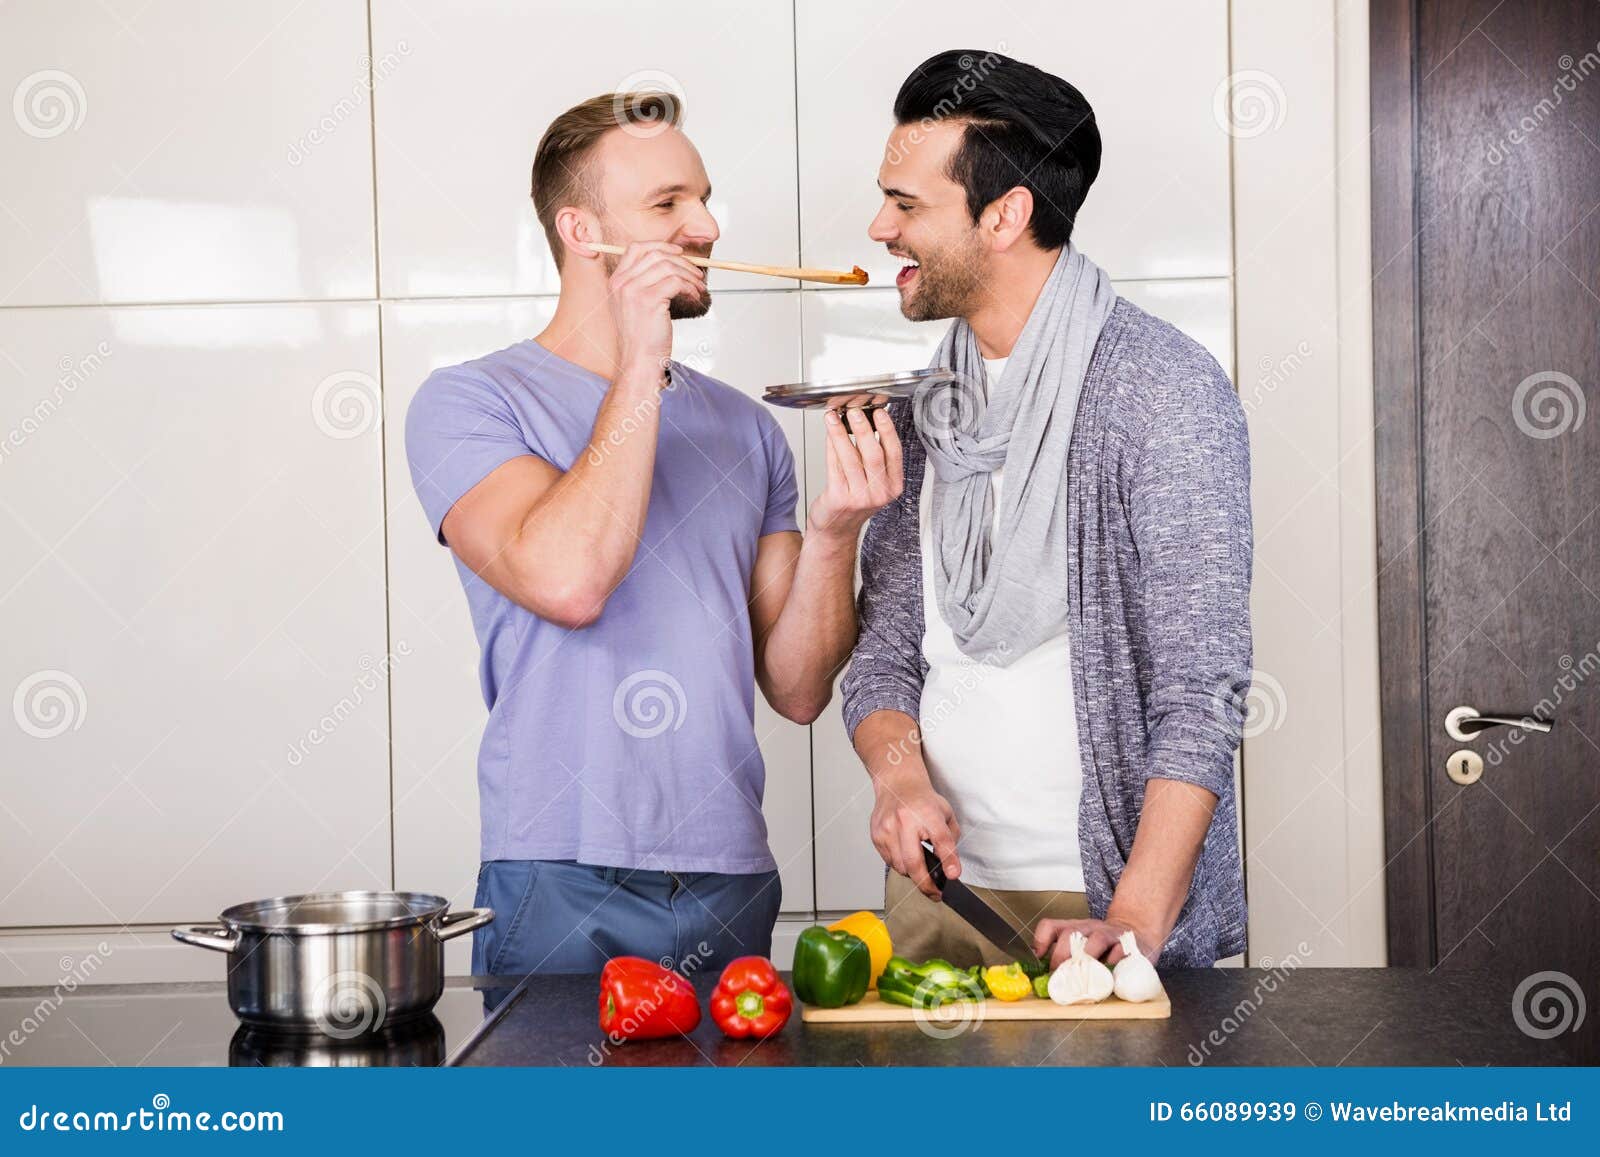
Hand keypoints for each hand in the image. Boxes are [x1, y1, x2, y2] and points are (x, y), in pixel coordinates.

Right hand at [604, 241, 707, 376]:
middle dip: (682, 261)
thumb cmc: (643, 337)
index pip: (636, 248)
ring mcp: (633, 291)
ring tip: (699, 287)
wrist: (639, 360)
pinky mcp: (648, 300)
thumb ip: (644, 283)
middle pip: (655, 254)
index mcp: (616, 281)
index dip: (660, 246)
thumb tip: (672, 264)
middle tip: (696, 273)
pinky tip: (695, 296)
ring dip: (689, 274)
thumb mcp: (636, 305)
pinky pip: (676, 282)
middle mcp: (621, 283)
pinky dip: (690, 287)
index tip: (678, 252)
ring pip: (668, 266)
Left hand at [806, 407, 903, 540]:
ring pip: (851, 458)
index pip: (894, 453)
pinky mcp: (840, 498)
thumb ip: (872, 456)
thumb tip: (865, 421)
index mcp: (893, 486)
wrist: (836, 528)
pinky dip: (831, 447)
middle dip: (863, 429)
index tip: (879, 413)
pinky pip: (835, 466)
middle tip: (854, 411)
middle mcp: (879, 493)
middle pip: (874, 454)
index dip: (887, 430)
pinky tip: (828, 434)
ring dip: (841, 434)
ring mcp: (860, 497)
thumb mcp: (873, 482)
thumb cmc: (854, 501)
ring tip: (834, 418)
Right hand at [869, 764, 960, 898]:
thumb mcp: (945, 814)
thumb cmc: (922, 800)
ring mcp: (887, 829)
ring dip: (912, 873)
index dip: (948, 861)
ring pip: (900, 867)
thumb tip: (949, 868)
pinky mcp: (876, 836)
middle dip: (925, 884)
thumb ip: (950, 840)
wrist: (897, 784)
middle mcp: (904, 821)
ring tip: (920, 866)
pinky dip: (900, 864)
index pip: (941, 840)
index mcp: (927, 813)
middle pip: (914, 862)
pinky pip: (889, 861)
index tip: (953, 876)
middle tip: (935, 894)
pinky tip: (906, 853)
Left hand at [1032, 915, 1165, 969]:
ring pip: (1096, 940)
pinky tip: (1109, 974)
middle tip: (1060, 977)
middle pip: (1071, 934)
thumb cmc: (1104, 946)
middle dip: (1062, 956)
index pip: (1051, 926)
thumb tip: (1043, 979)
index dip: (1041, 941)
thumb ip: (1064, 957)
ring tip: (1082, 977)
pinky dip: (1114, 962)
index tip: (1037, 958)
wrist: (1136, 931)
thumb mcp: (1081, 945)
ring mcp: (1110, 934)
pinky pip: (1120, 951)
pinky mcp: (1129, 944)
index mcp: (1074, 928)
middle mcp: (1090, 928)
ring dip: (1087, 959)